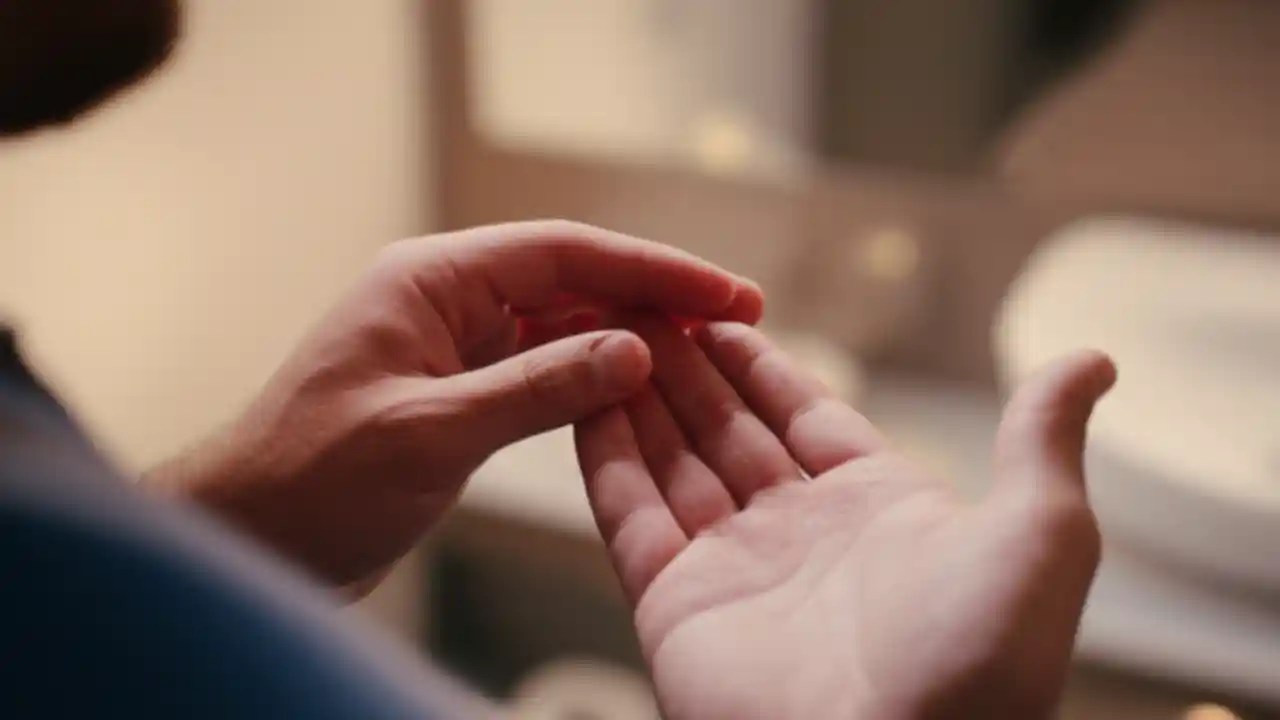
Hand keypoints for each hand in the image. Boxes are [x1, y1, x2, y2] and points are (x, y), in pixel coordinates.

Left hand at [146, 221, 761, 593]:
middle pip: (571, 281)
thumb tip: (635, 348)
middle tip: (736, 322)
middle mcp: (445, 301)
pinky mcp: (456, 393)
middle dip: (652, 299)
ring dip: (628, 338)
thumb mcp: (431, 432)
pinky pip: (539, 371)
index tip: (725, 291)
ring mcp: (452, 346)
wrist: (250, 539)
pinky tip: (637, 393)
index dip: (654, 269)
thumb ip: (536, 387)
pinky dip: (590, 380)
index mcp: (431, 281)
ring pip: (561, 326)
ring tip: (704, 356)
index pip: (565, 254)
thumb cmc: (312, 480)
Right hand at [575, 318, 1114, 718]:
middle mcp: (798, 536)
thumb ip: (1040, 437)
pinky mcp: (674, 605)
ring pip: (673, 461)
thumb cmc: (981, 664)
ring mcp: (732, 570)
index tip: (717, 311)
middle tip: (647, 304)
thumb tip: (1091, 360)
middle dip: (689, 367)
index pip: (804, 413)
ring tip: (611, 331)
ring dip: (642, 396)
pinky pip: (630, 513)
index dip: (760, 364)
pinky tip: (587, 395)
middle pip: (729, 429)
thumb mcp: (1039, 533)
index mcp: (876, 511)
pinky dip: (606, 455)